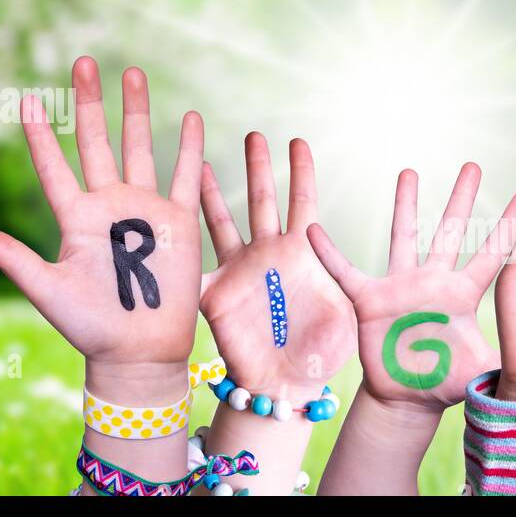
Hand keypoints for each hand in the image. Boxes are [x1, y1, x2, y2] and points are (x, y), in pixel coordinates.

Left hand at [0, 57, 203, 403]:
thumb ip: (13, 258)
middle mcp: (109, 207)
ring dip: (138, 111)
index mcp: (76, 219)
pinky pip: (185, 177)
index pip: (54, 166)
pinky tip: (191, 118)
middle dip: (92, 102)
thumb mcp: (47, 290)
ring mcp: (145, 211)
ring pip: (142, 148)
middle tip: (85, 62)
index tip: (29, 99)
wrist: (139, 351)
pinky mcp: (179, 223)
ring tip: (133, 73)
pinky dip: (189, 149)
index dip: (42, 135)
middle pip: (98, 142)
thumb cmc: (90, 326)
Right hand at [198, 134, 355, 397]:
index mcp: (304, 253)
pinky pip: (194, 262)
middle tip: (254, 134)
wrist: (287, 383)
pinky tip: (167, 216)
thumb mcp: (347, 311)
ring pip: (224, 220)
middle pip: (262, 199)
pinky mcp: (216, 292)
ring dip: (213, 190)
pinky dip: (179, 239)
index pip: (303, 201)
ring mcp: (240, 270)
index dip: (300, 171)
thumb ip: (344, 281)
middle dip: (258, 167)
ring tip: (197, 156)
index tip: (297, 140)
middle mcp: (270, 254)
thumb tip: (348, 258)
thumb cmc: (323, 351)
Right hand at [307, 164, 515, 410]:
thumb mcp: (479, 370)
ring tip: (409, 172)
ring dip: (405, 205)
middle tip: (472, 165)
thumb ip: (505, 363)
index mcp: (462, 294)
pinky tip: (314, 230)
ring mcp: (401, 287)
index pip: (490, 255)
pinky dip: (329, 254)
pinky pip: (345, 272)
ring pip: (404, 236)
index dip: (509, 229)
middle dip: (462, 198)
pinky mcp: (370, 300)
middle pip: (450, 231)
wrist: (406, 397)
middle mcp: (433, 281)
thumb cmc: (445, 381)